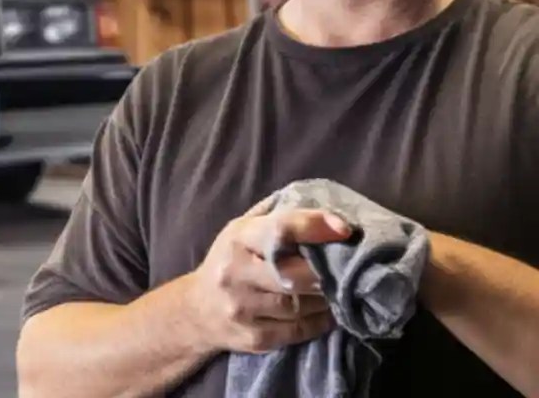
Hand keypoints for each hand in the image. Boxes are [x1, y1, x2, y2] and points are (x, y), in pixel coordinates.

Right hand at [183, 198, 352, 354]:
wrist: (195, 311)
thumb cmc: (229, 262)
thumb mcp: (241, 231)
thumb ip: (275, 217)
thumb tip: (322, 206)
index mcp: (236, 238)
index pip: (278, 230)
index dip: (314, 227)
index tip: (344, 229)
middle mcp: (235, 273)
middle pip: (293, 274)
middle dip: (326, 272)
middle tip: (347, 269)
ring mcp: (242, 308)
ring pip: (300, 305)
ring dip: (326, 298)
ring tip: (337, 290)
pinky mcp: (254, 337)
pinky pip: (299, 330)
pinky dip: (320, 320)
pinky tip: (326, 312)